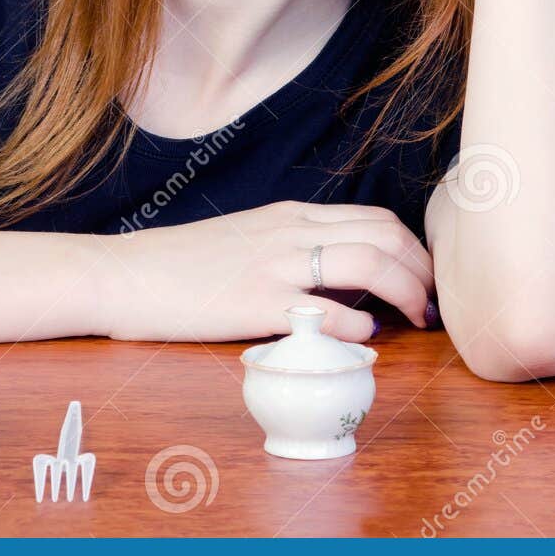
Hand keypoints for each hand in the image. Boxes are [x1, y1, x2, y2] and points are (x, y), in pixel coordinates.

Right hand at [93, 200, 434, 342]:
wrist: (123, 274)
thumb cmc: (177, 265)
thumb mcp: (244, 238)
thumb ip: (290, 247)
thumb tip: (339, 277)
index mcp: (289, 216)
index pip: (376, 218)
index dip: (413, 249)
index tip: (422, 280)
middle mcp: (290, 233)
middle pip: (386, 236)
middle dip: (424, 270)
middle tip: (431, 305)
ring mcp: (276, 267)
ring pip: (371, 264)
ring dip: (408, 293)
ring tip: (416, 320)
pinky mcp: (258, 305)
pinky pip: (330, 314)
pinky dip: (359, 329)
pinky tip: (360, 339)